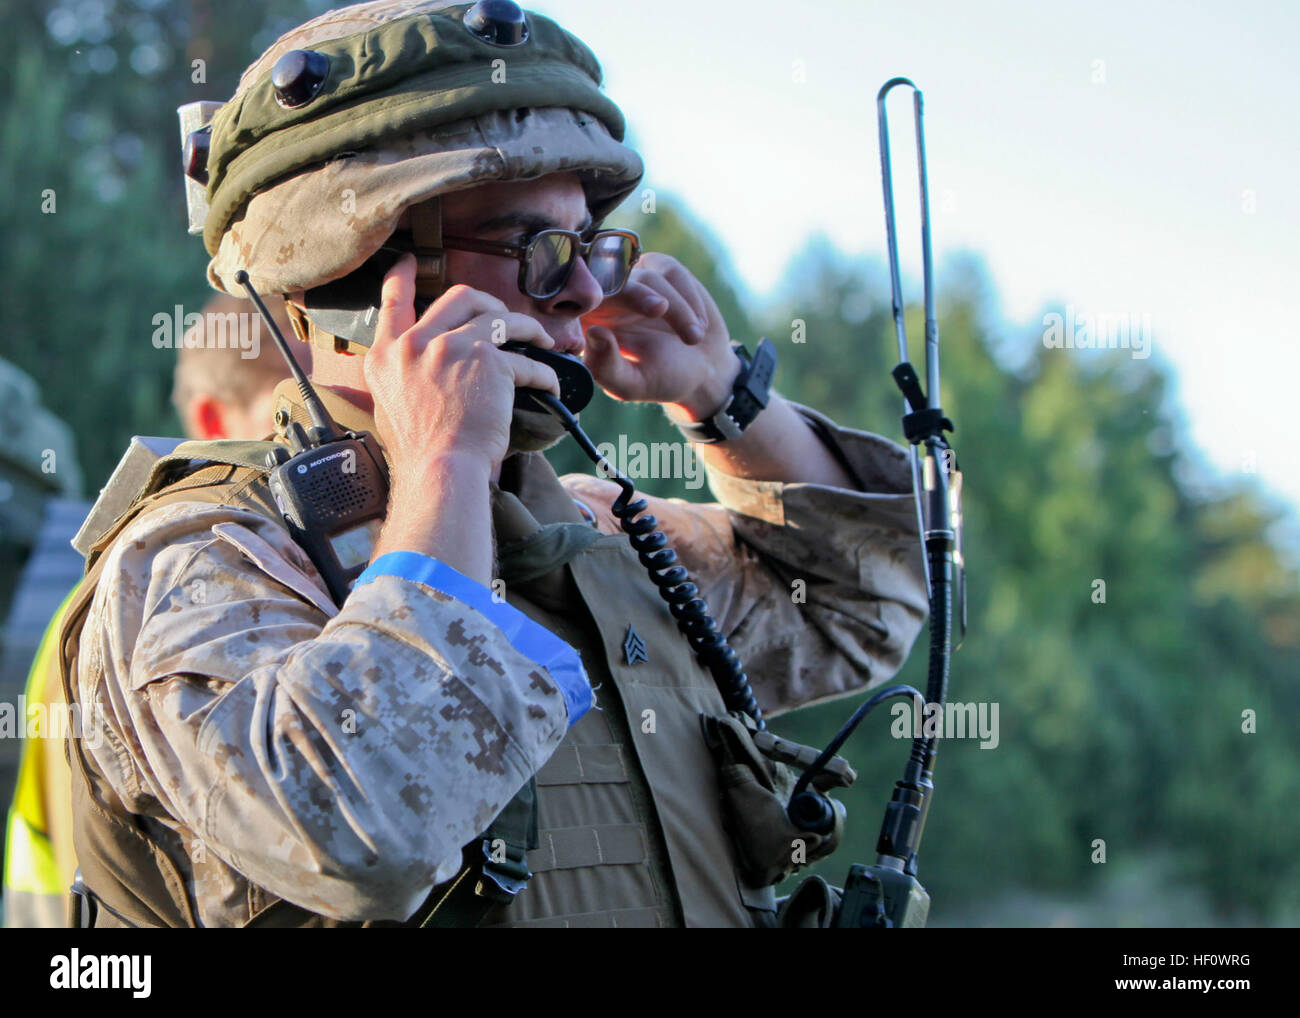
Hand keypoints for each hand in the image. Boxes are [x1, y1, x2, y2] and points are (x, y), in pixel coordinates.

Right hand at [363, 254, 560, 473]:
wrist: (440, 469)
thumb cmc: (419, 450)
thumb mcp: (387, 406)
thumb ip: (396, 378)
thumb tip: (410, 370)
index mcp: (386, 355)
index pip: (392, 302)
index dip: (401, 276)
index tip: (409, 261)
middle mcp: (416, 343)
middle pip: (459, 295)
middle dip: (488, 300)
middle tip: (504, 315)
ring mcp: (453, 347)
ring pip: (502, 318)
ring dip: (528, 327)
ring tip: (542, 340)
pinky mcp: (490, 362)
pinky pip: (527, 360)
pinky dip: (544, 373)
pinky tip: (551, 385)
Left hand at [580, 253, 740, 418]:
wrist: (707, 369)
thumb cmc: (662, 379)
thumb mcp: (632, 384)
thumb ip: (606, 366)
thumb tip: (593, 332)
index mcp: (586, 324)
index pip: (571, 300)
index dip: (583, 294)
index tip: (599, 302)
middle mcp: (605, 297)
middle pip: (609, 280)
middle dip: (637, 293)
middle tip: (660, 309)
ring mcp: (632, 279)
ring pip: (647, 278)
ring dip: (676, 307)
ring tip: (692, 337)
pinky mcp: (658, 268)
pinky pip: (670, 272)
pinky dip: (688, 297)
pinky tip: (698, 323)